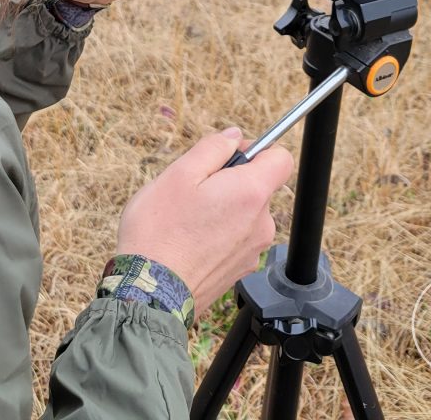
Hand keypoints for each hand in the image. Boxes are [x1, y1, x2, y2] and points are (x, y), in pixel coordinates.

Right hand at [115, 128, 294, 314]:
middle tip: (193, 190)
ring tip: (187, 220)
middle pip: (258, 187)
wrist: (150, 293)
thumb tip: (233, 137)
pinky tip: (190, 241)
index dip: (258, 149)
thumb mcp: (177, 174)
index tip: (230, 154)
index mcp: (250, 193)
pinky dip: (219, 234)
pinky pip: (236, 238)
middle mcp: (261, 223)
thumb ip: (212, 149)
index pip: (281, 159)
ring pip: (244, 214)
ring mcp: (253, 250)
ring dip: (223, 209)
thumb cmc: (159, 231)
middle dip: (230, 181)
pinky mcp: (240, 270)